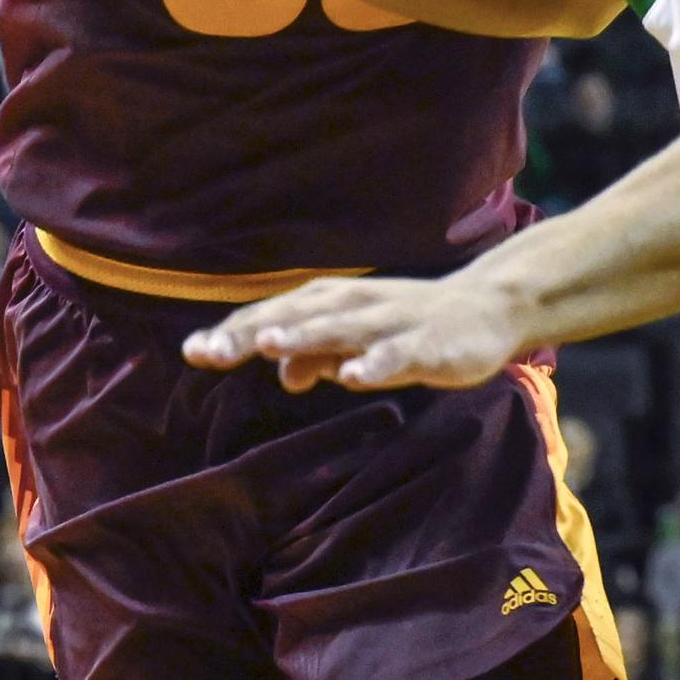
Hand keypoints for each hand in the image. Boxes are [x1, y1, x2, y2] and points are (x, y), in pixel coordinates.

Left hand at [181, 275, 526, 391]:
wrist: (486, 308)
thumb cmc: (409, 326)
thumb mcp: (356, 343)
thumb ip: (317, 355)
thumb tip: (283, 373)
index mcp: (330, 304)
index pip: (272, 316)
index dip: (233, 333)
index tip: (193, 353)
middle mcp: (353, 305)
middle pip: (294, 317)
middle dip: (252, 333)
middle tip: (209, 351)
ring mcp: (390, 322)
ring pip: (341, 329)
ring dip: (305, 335)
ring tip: (269, 345)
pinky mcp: (426, 343)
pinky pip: (398, 354)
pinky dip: (375, 362)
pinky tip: (353, 375)